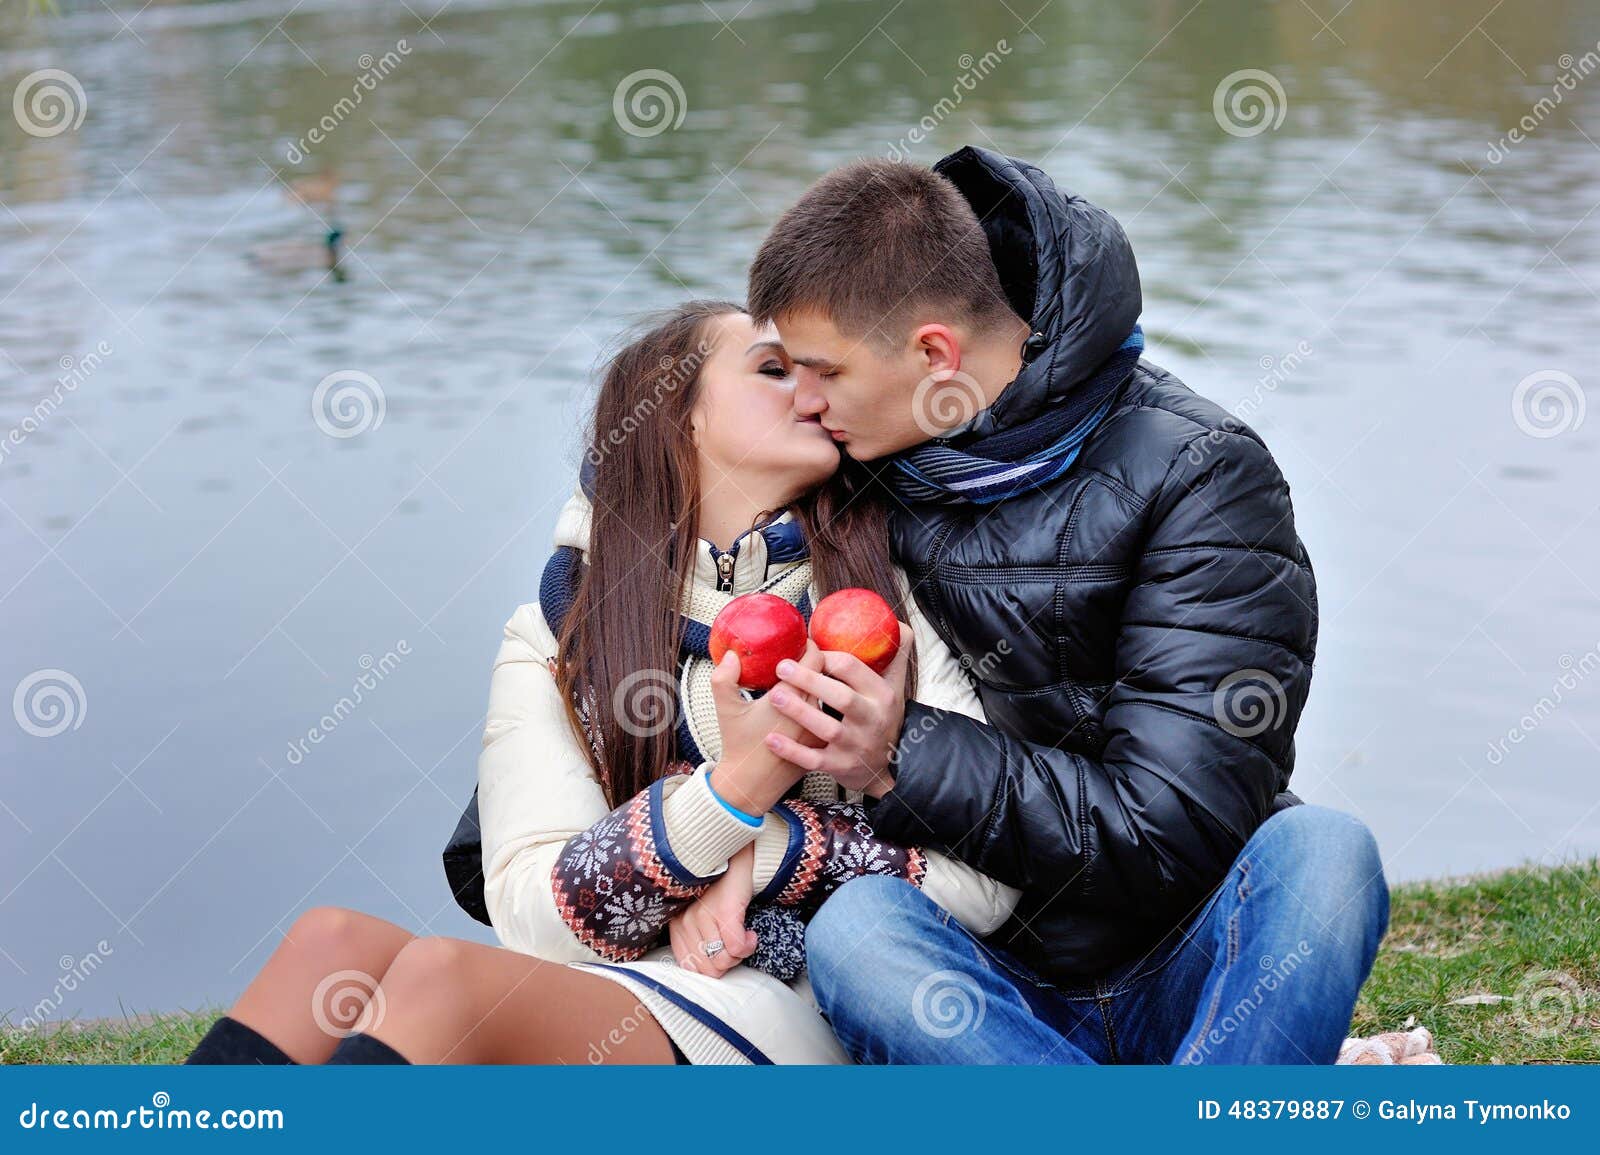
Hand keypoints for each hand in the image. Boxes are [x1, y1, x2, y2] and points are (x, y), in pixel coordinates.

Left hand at [669, 845, 756, 977]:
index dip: (712, 966)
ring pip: (724, 961)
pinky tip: (750, 934)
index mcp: (677, 925)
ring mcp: (704, 915)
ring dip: (740, 954)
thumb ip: (696, 942)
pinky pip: (737, 947)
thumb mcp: (699, 917)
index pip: (690, 967)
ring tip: (743, 936)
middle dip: (728, 962)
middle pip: (709, 969)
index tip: (723, 951)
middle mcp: (686, 921)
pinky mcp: (725, 911)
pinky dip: (748, 946)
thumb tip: (709, 971)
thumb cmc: (720, 892)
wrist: (736, 859)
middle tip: (736, 944)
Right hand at [708, 643, 825, 814]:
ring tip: (813, 675)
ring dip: (825, 683)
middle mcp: (809, 711)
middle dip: (819, 662)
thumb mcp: (726, 709)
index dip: (810, 647)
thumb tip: (732, 654)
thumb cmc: (738, 745)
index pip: (814, 660)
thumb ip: (723, 678)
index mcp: (788, 698)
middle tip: (809, 655)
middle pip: (827, 675)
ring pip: (833, 695)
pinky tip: (815, 700)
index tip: (803, 642)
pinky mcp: (822, 742)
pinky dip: (826, 705)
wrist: (751, 785)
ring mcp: (819, 728)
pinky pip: (831, 715)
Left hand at [764, 621, 912, 796]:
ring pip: (827, 728)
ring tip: (774, 695)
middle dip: (810, 680)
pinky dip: (792, 751)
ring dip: (799, 712)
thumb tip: (897, 622)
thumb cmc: (882, 717)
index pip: (854, 669)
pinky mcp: (841, 767)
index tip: (806, 651)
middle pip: (841, 697)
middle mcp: (871, 720)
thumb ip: (896, 654)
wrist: (888, 768)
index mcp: (882, 695)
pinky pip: (814, 759)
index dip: (827, 657)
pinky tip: (771, 739)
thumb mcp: (896, 686)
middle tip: (781, 666)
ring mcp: (856, 746)